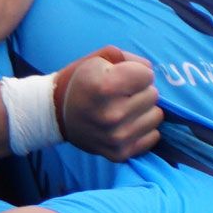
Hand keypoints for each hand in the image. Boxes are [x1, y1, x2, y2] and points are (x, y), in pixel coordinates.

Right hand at [55, 46, 160, 160]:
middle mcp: (111, 115)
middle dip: (140, 91)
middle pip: (153, 95)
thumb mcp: (97, 60)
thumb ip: (128, 59)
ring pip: (156, 115)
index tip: (122, 77)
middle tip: (121, 95)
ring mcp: (116, 137)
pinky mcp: (120, 154)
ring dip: (144, 110)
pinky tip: (125, 125)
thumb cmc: (80, 83)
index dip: (135, 72)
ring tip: (124, 109)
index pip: (147, 75)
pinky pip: (153, 136)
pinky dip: (142, 129)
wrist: (56, 115)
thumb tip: (150, 72)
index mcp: (104, 87)